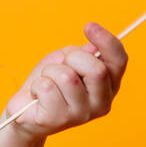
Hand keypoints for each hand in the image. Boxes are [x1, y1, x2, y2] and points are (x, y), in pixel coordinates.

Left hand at [2, 22, 128, 141]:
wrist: (26, 109)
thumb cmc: (51, 81)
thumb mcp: (68, 60)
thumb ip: (84, 54)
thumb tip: (94, 48)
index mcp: (110, 86)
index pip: (119, 61)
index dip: (107, 41)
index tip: (89, 26)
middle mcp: (101, 103)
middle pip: (96, 69)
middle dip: (73, 58)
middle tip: (61, 65)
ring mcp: (81, 115)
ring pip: (67, 76)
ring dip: (50, 72)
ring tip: (47, 82)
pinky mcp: (57, 120)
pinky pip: (46, 87)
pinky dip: (36, 85)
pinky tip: (37, 96)